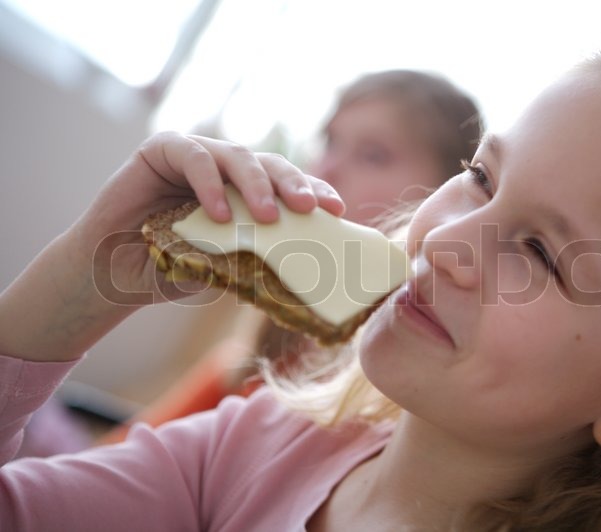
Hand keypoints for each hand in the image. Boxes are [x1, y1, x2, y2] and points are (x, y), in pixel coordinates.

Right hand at [0, 133, 344, 360]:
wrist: (113, 274)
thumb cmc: (171, 269)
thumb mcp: (225, 266)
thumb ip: (256, 258)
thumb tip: (306, 269)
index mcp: (247, 191)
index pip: (289, 185)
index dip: (315, 192)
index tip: (337, 210)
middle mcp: (226, 168)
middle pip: (271, 164)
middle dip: (293, 185)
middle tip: (310, 209)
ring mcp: (196, 154)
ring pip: (236, 155)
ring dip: (256, 185)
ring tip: (268, 217)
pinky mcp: (162, 149)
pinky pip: (192, 156)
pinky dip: (210, 183)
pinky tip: (221, 213)